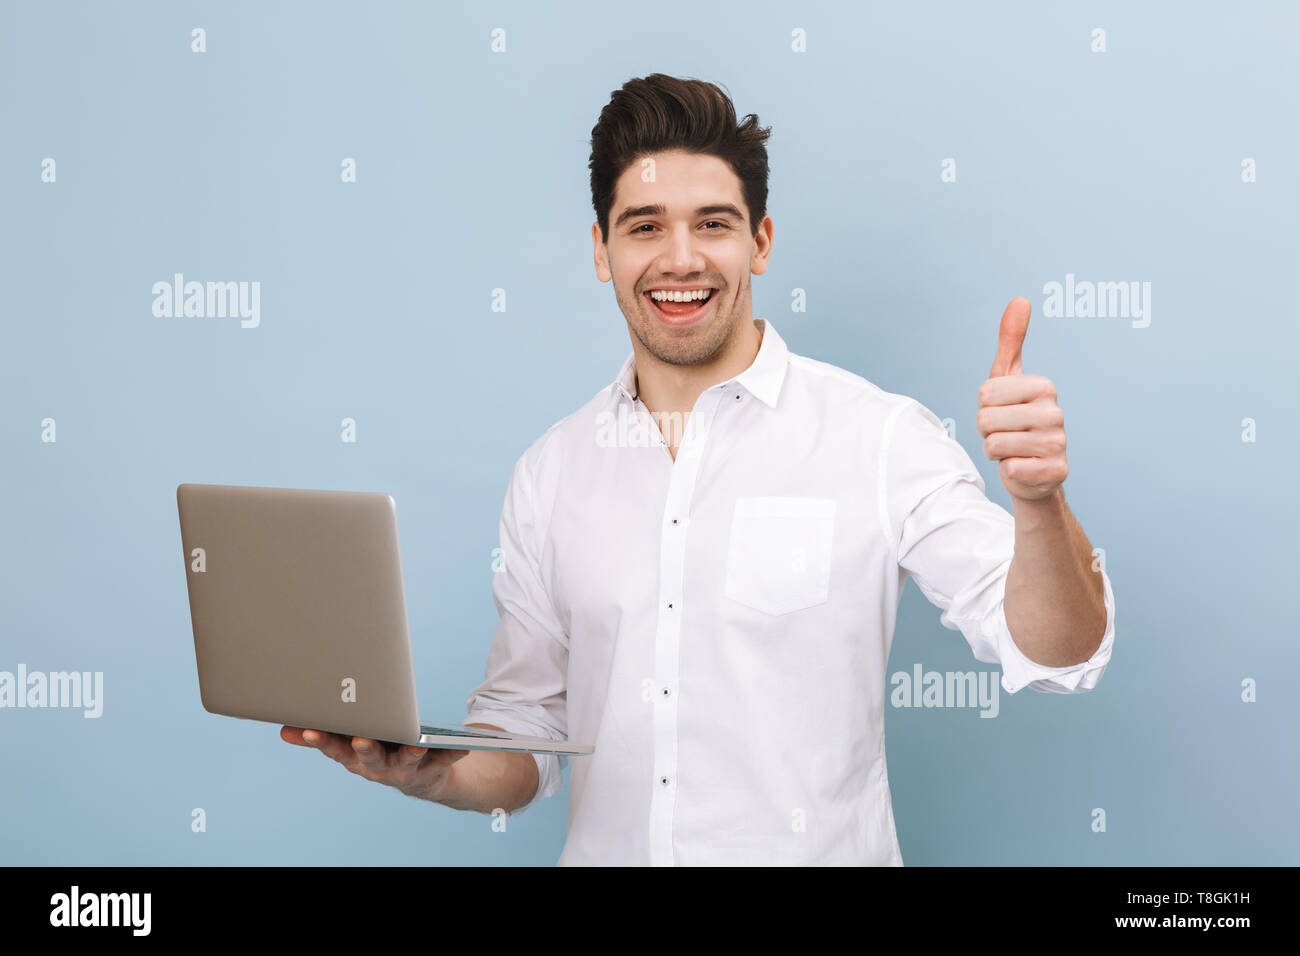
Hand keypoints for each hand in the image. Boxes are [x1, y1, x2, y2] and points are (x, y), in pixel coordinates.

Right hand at [281, 725, 468, 802]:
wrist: (420, 779)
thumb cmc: (379, 750)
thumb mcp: (348, 744)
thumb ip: (319, 735)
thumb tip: (283, 728)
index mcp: (354, 757)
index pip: (333, 748)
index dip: (321, 740)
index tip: (309, 730)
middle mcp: (377, 768)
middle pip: (368, 758)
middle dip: (364, 749)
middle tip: (360, 739)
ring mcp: (404, 771)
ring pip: (405, 762)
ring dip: (409, 754)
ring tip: (414, 744)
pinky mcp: (431, 769)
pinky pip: (443, 760)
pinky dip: (452, 754)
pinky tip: (462, 747)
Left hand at [976, 297, 1067, 501]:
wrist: (1032, 470)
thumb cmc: (1014, 420)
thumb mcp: (1008, 379)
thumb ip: (1011, 340)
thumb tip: (1020, 299)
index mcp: (1044, 386)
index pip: (985, 394)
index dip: (984, 407)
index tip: (1001, 412)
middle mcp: (1056, 413)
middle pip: (986, 419)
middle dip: (986, 431)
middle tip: (1004, 434)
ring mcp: (1059, 444)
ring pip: (994, 445)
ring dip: (995, 451)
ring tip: (1012, 450)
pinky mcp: (1056, 472)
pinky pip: (1010, 469)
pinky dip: (1009, 471)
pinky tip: (1023, 467)